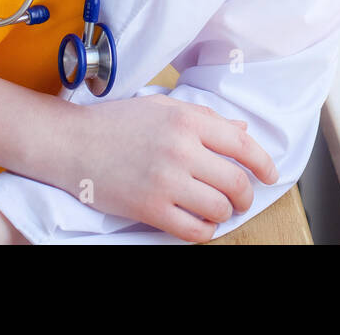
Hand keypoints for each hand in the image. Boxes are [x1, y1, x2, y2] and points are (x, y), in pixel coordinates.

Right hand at [58, 93, 278, 242]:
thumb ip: (205, 119)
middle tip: (241, 199)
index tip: (270, 175)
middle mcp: (182, 150)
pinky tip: (200, 224)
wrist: (69, 142)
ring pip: (219, 208)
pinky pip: (193, 230)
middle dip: (246, 195)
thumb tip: (242, 130)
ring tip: (218, 211)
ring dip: (225, 214)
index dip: (263, 163)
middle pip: (236, 181)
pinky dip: (205, 231)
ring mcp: (166, 180)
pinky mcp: (149, 207)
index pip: (242, 144)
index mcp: (188, 121)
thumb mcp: (163, 108)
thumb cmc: (115, 123)